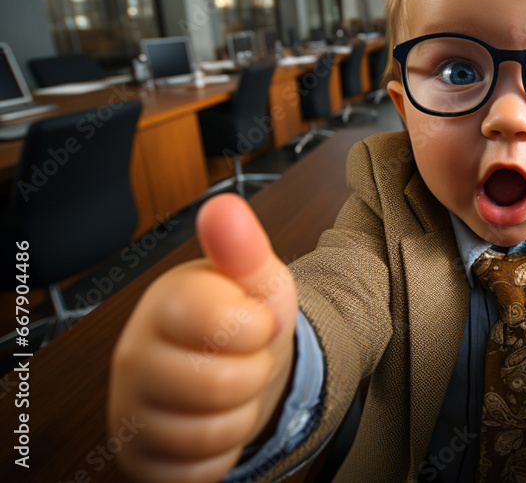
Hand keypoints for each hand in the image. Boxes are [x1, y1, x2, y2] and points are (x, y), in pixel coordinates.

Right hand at [109, 194, 298, 482]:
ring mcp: (130, 408)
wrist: (233, 367)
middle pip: (219, 386)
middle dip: (253, 375)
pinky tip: (213, 421)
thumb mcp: (258, 280)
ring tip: (231, 387)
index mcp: (166, 302)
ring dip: (240, 415)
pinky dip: (221, 454)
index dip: (255, 328)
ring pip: (210, 435)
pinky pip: (197, 472)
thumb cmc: (244, 319)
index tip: (254, 320)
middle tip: (244, 358)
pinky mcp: (139, 456)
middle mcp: (135, 354)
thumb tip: (222, 207)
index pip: (218, 322)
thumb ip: (243, 247)